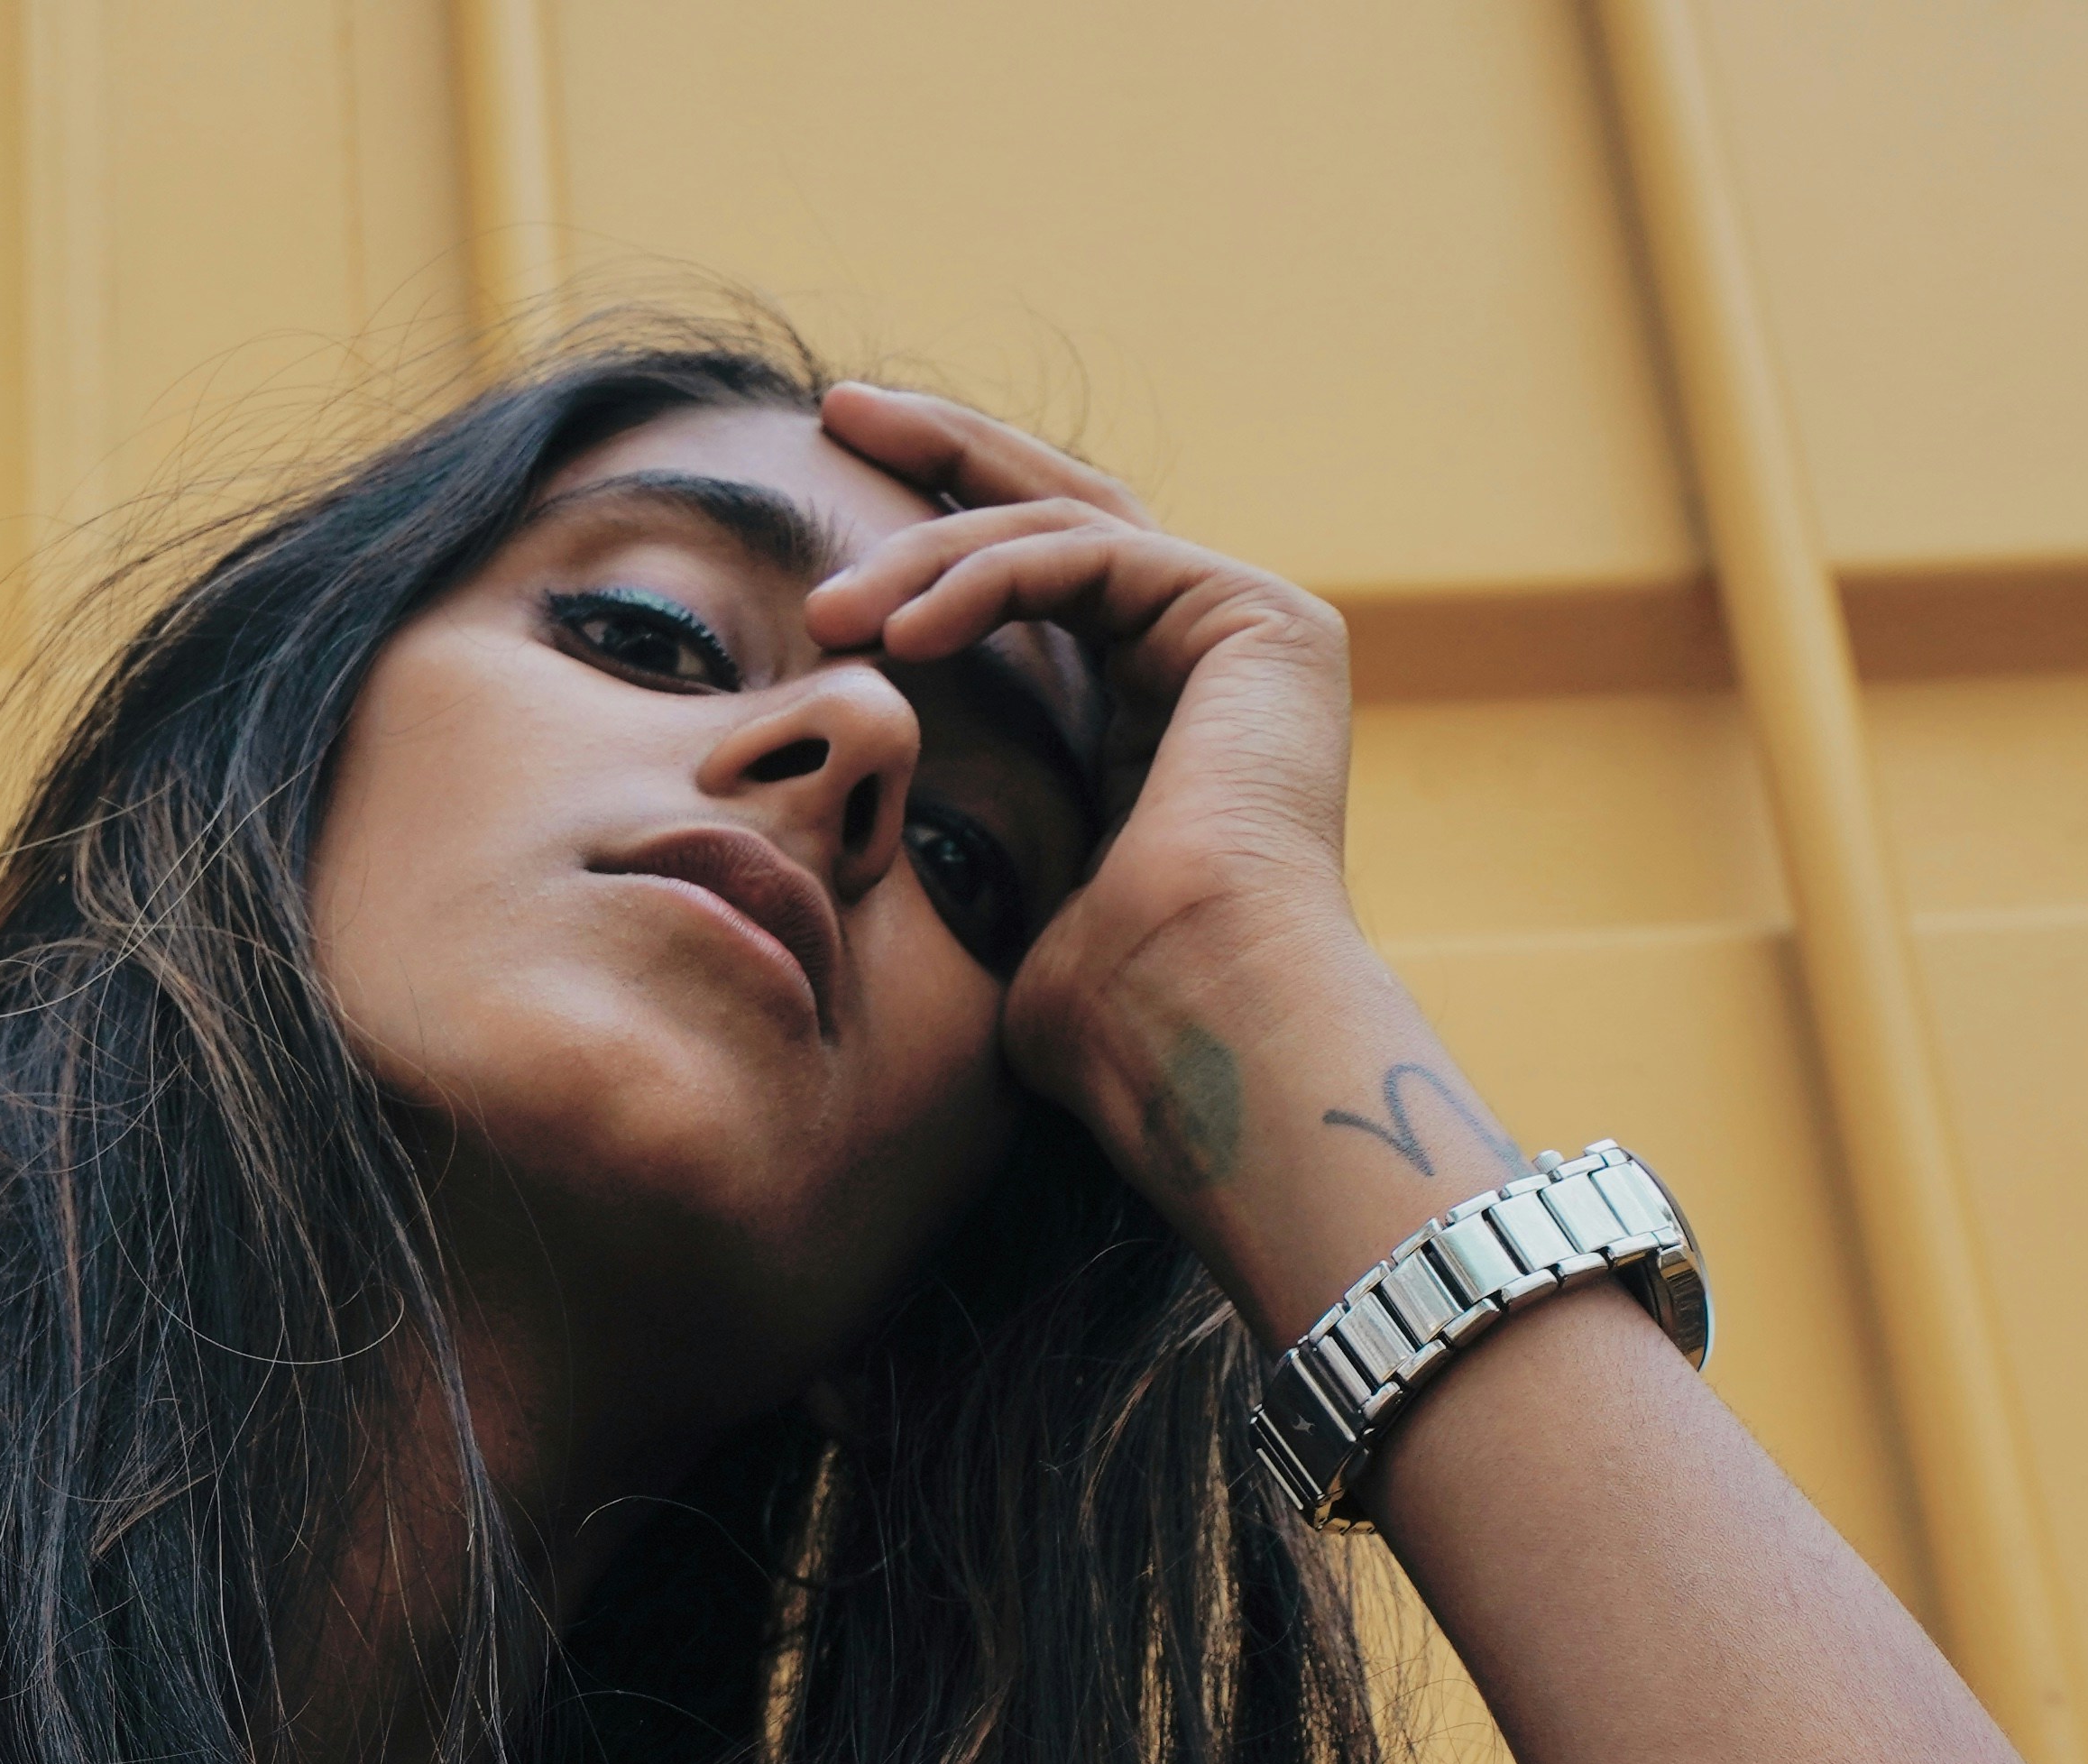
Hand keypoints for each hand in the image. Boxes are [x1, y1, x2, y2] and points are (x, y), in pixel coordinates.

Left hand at [802, 382, 1389, 1251]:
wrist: (1194, 1032)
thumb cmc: (1105, 1013)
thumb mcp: (1002, 893)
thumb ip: (969, 819)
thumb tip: (870, 818)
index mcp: (1165, 712)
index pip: (1046, 579)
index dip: (940, 538)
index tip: (833, 529)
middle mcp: (1220, 653)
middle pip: (1063, 506)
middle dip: (944, 449)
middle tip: (836, 407)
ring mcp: (1251, 627)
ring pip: (1060, 528)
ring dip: (929, 556)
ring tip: (830, 612)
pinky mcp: (1257, 617)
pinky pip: (1089, 554)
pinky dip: (987, 578)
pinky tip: (900, 635)